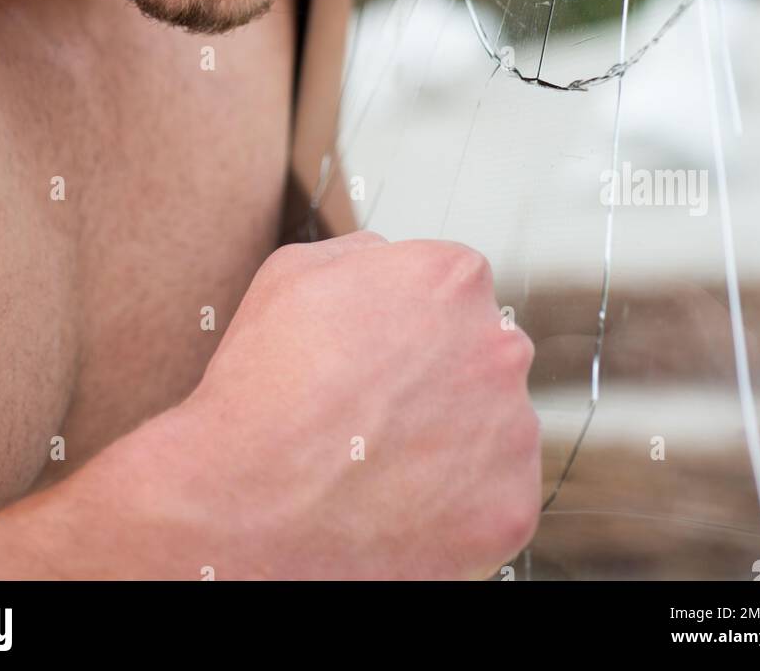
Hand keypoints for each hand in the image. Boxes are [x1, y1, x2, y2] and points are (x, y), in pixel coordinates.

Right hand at [127, 231, 540, 580]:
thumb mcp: (291, 271)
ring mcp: (514, 429)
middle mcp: (499, 345)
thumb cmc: (261, 385)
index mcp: (453, 278)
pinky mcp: (511, 505)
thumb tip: (392, 258)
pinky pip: (495, 498)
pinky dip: (457, 506)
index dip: (408, 323)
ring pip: (494, 427)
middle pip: (482, 355)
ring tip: (380, 465)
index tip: (375, 356)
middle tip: (377, 413)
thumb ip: (364, 252)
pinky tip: (399, 506)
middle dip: (440, 378)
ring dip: (452, 441)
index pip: (454, 290)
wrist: (245, 507)